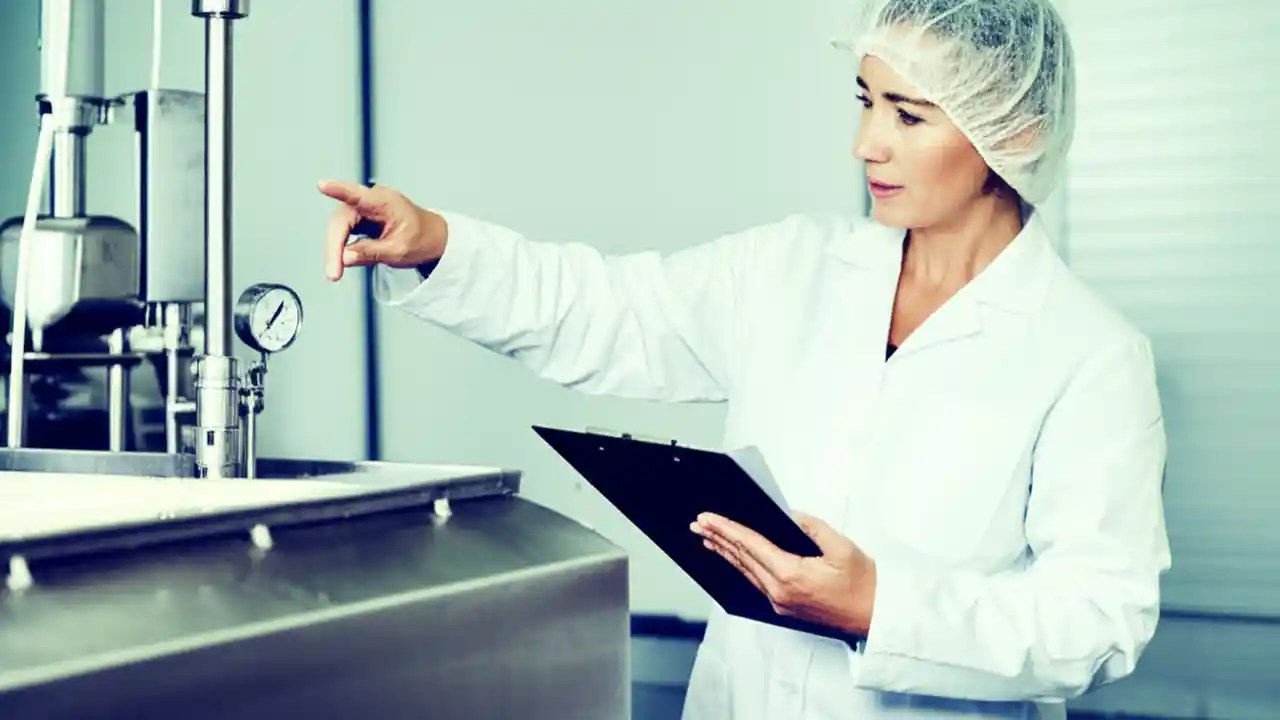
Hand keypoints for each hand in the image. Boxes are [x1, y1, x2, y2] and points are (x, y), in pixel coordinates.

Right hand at [318, 180, 448, 280]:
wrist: (434, 238)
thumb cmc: (423, 239)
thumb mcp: (399, 251)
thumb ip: (371, 253)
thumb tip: (345, 257)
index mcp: (385, 202)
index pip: (357, 195)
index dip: (338, 190)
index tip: (323, 186)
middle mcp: (372, 201)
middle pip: (341, 220)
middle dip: (334, 247)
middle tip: (334, 272)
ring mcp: (365, 209)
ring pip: (339, 227)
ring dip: (335, 250)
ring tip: (336, 272)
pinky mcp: (361, 219)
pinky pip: (345, 232)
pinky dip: (341, 248)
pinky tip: (342, 262)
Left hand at [691, 511, 876, 635]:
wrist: (876, 616)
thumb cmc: (864, 584)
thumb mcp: (841, 547)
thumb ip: (812, 526)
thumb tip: (789, 514)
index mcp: (791, 575)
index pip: (749, 545)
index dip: (726, 529)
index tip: (708, 518)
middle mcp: (780, 591)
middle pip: (741, 559)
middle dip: (717, 538)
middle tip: (697, 524)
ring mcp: (780, 602)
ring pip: (744, 572)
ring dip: (724, 552)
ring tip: (707, 538)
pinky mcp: (784, 607)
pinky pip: (754, 582)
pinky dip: (740, 566)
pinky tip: (733, 558)